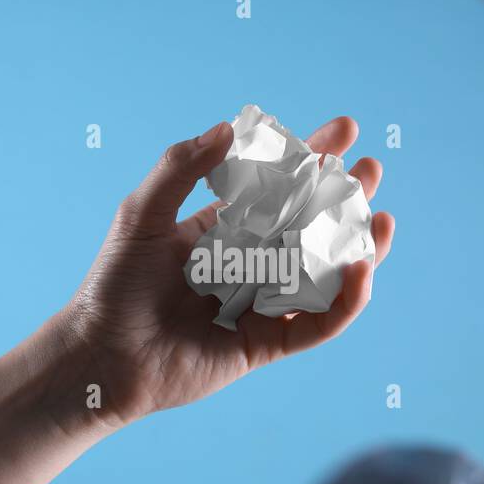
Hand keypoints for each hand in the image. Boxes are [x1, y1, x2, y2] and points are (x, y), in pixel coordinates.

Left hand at [62, 117, 394, 425]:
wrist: (102, 356)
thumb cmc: (114, 285)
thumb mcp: (142, 215)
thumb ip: (180, 168)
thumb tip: (226, 127)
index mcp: (222, 229)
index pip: (277, 187)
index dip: (311, 158)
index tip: (343, 130)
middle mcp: (247, 264)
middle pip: (310, 226)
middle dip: (344, 198)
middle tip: (372, 169)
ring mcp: (260, 304)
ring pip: (323, 275)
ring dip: (357, 247)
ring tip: (381, 218)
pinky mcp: (267, 344)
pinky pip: (317, 323)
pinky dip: (344, 302)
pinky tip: (361, 270)